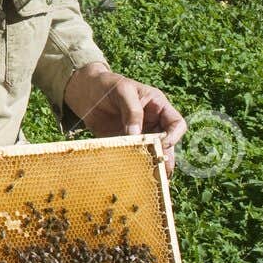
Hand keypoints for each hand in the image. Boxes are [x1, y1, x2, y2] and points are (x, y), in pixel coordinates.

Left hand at [62, 62, 186, 173]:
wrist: (86, 91)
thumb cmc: (107, 85)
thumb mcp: (122, 91)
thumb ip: (132, 111)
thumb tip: (136, 135)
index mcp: (158, 107)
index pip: (176, 124)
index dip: (174, 135)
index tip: (164, 144)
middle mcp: (152, 123)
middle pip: (166, 144)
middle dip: (164, 157)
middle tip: (160, 172)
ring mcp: (139, 135)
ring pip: (151, 153)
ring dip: (150, 164)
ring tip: (148, 177)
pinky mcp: (124, 143)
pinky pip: (132, 155)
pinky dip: (132, 164)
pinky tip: (130, 172)